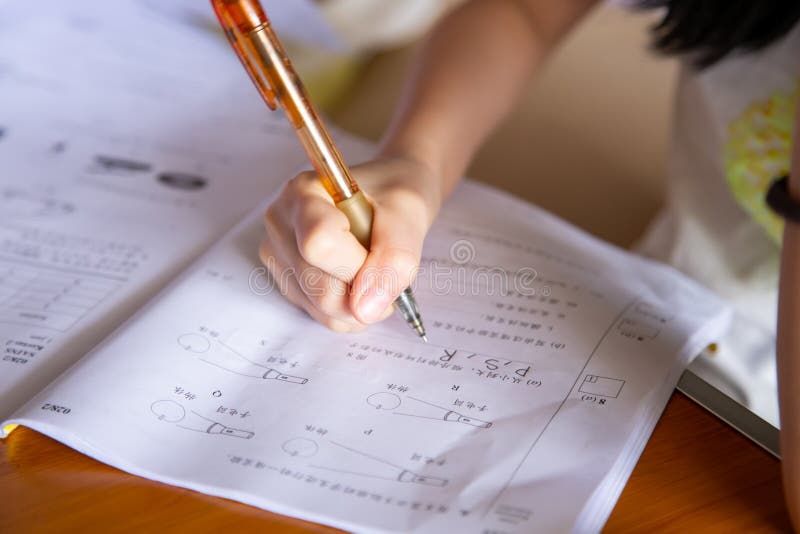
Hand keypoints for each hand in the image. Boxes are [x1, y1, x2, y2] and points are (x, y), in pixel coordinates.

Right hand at [259, 155, 440, 331]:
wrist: (390, 197)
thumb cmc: (396, 193)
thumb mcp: (409, 211)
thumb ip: (395, 256)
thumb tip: (367, 309)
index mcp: (304, 192)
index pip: (319, 244)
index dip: (359, 263)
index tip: (382, 251)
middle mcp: (282, 224)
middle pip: (319, 285)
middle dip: (365, 287)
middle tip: (387, 262)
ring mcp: (280, 256)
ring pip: (321, 308)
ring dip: (363, 303)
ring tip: (376, 268)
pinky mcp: (288, 282)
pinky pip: (323, 316)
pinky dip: (354, 311)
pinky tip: (363, 282)